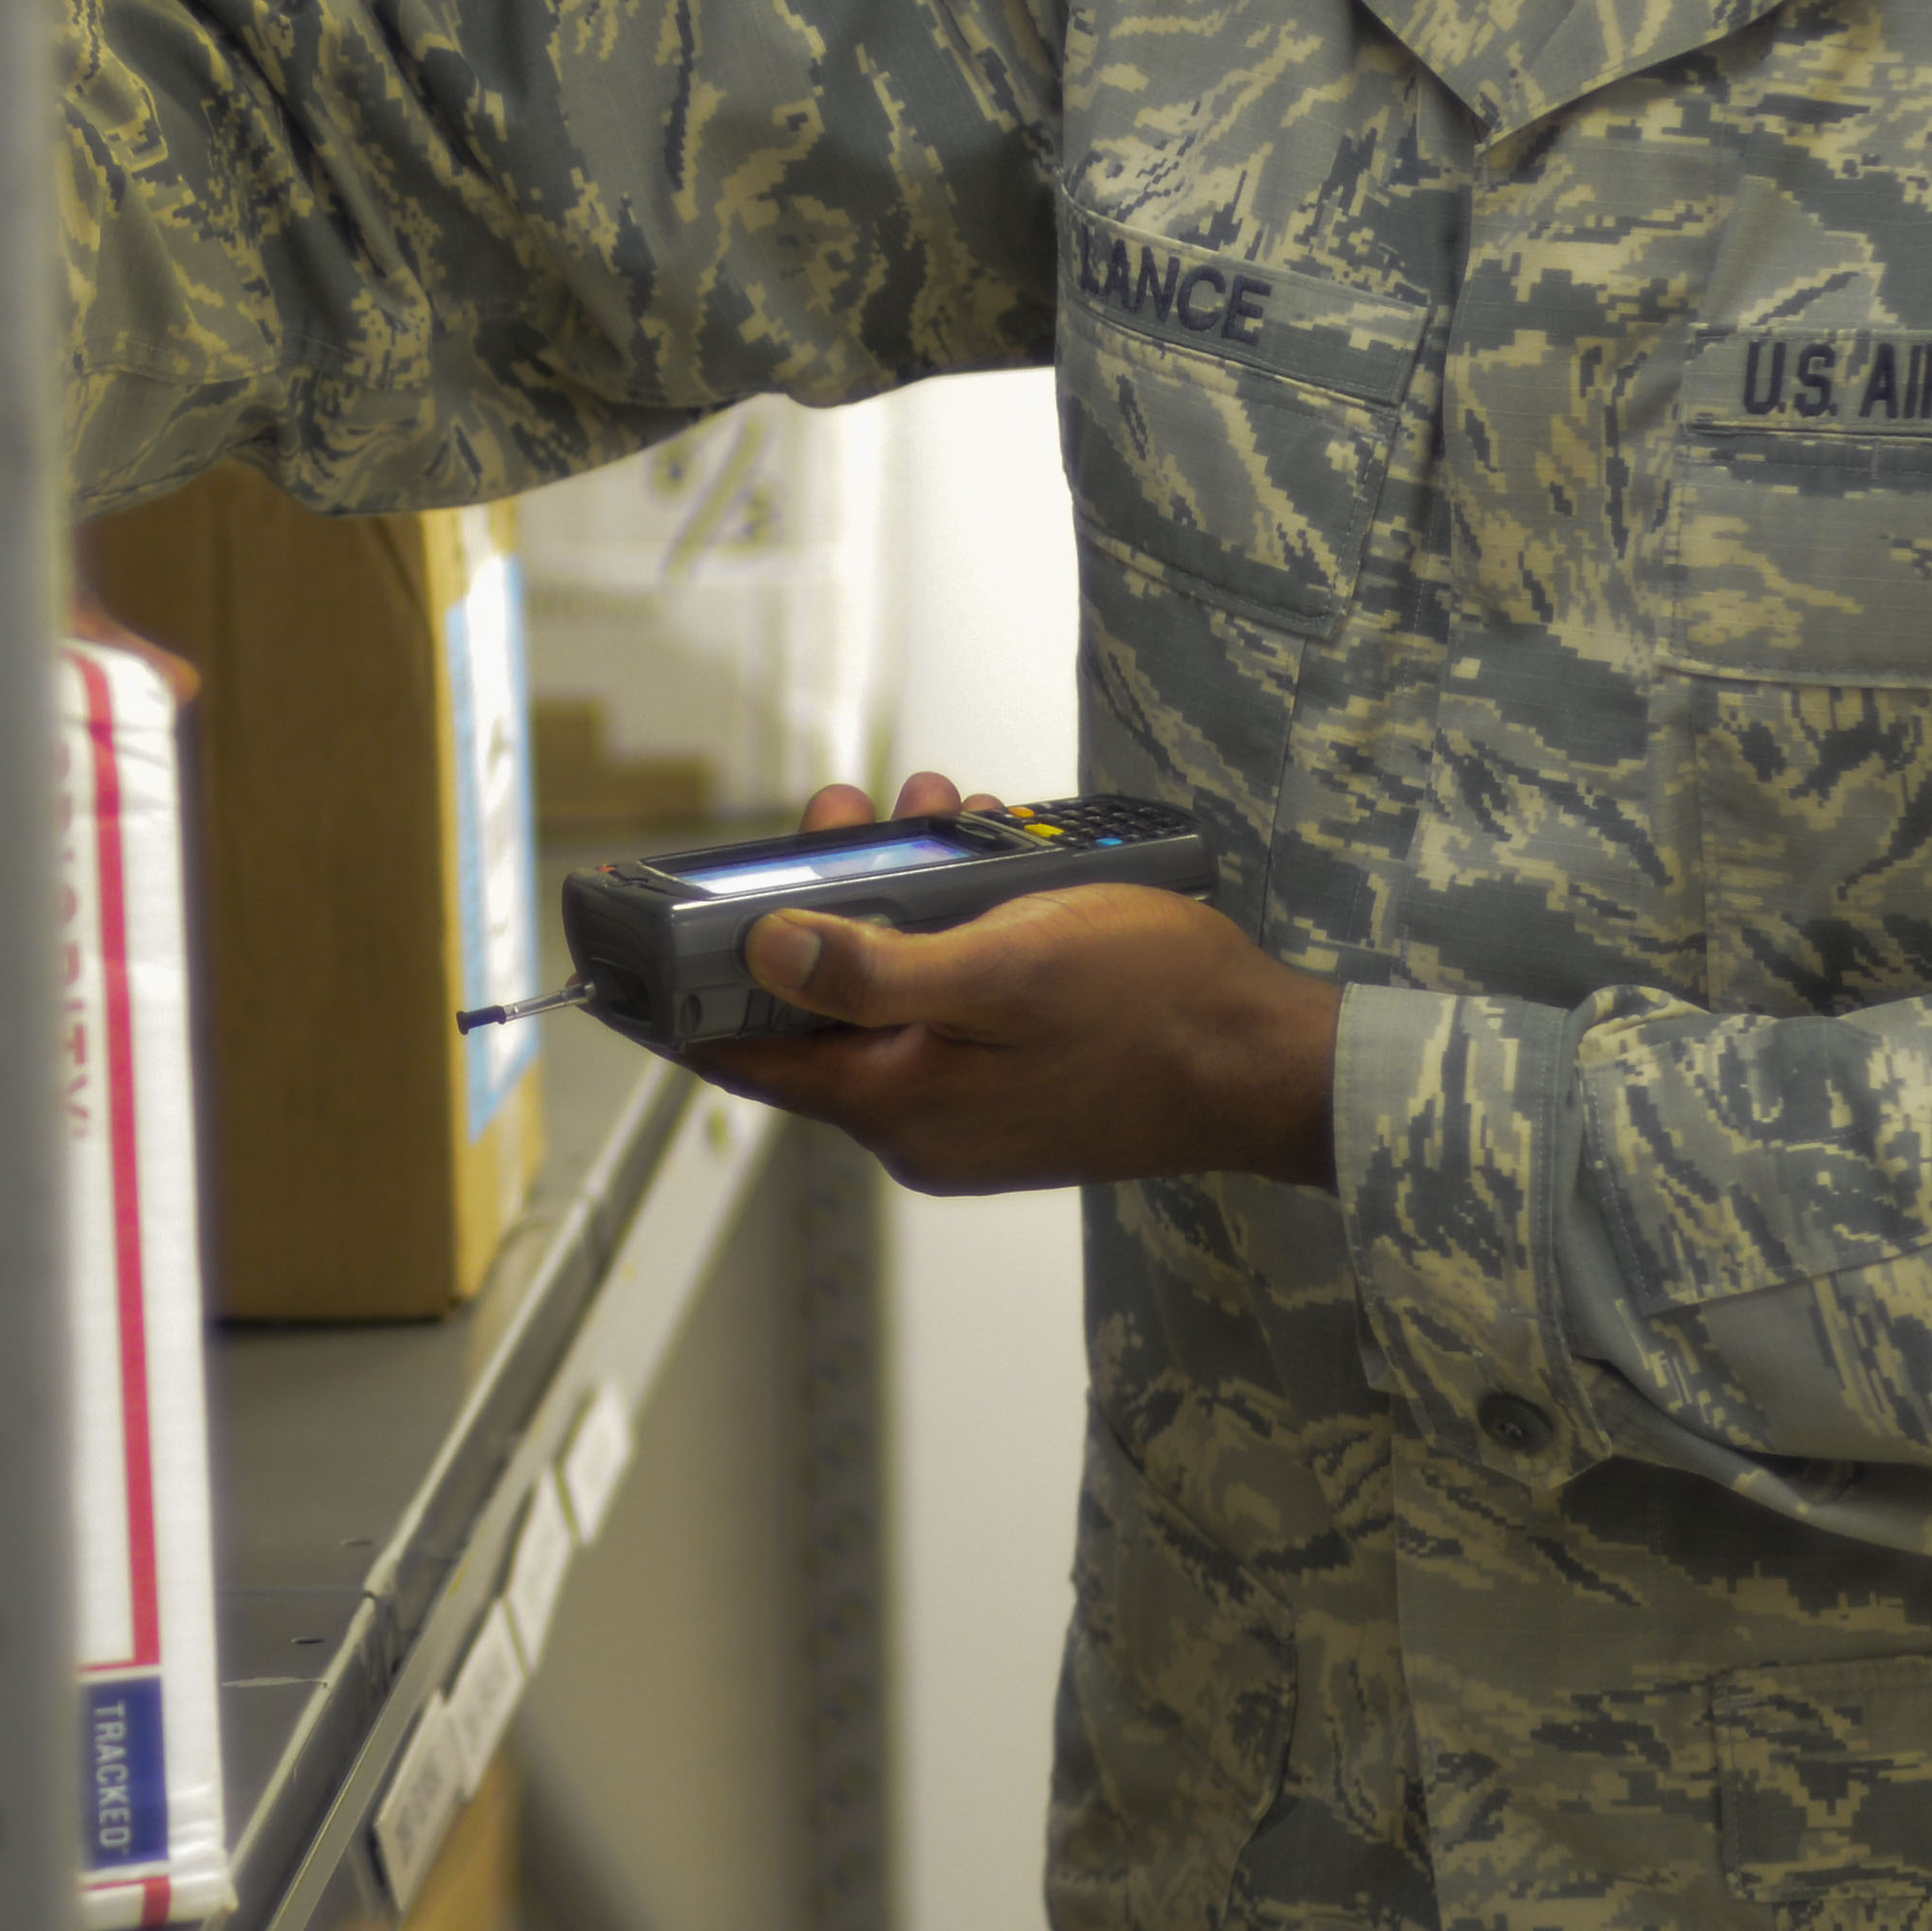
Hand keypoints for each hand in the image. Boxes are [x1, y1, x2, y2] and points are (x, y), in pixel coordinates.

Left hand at [694, 771, 1341, 1199]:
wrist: (1270, 1066)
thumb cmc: (1152, 1010)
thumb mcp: (998, 967)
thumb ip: (870, 970)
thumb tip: (762, 947)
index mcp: (893, 1105)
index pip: (744, 1053)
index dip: (691, 984)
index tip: (660, 920)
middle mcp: (918, 1123)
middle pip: (821, 1003)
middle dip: (828, 895)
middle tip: (851, 809)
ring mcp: (969, 1110)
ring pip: (893, 991)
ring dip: (905, 896)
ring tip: (940, 808)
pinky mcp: (1016, 1088)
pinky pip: (953, 1002)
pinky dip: (959, 931)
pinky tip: (995, 864)